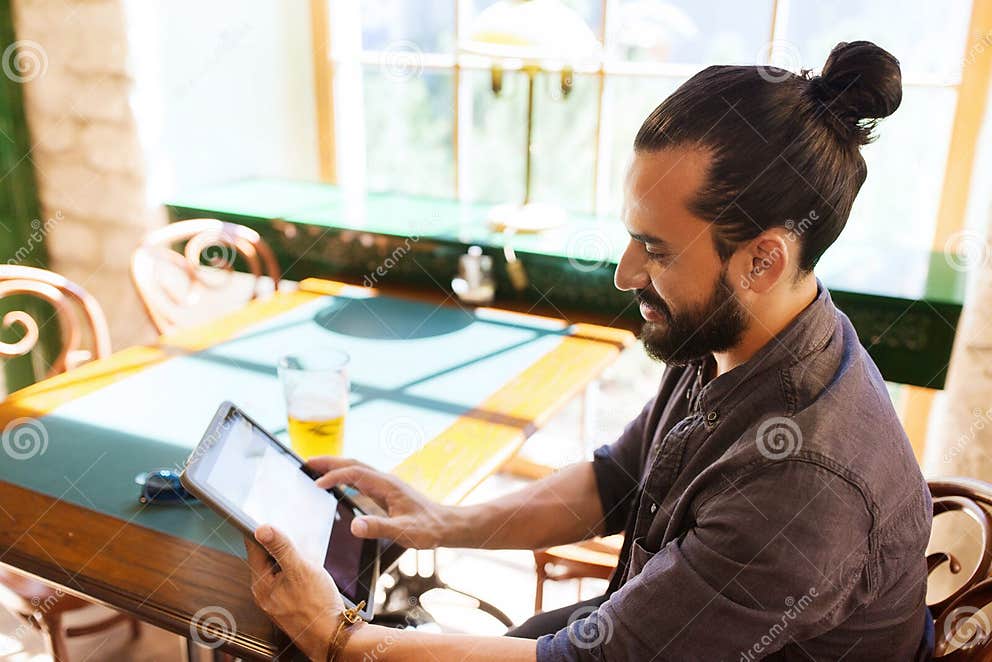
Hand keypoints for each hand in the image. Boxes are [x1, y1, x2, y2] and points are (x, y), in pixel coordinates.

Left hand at [245, 525, 341, 660]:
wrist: (333, 636)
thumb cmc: (316, 606)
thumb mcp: (299, 569)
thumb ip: (280, 547)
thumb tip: (261, 529)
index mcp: (260, 584)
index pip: (253, 549)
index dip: (261, 532)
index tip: (269, 517)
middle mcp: (264, 594)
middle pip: (267, 559)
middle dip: (279, 545)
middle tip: (293, 534)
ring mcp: (277, 601)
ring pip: (279, 570)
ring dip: (291, 559)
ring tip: (305, 554)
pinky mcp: (290, 605)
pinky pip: (289, 581)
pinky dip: (297, 572)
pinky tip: (311, 572)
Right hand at [309, 456, 451, 548]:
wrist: (446, 526)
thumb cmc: (428, 529)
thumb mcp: (403, 532)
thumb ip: (378, 528)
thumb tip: (353, 526)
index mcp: (387, 485)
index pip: (355, 474)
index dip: (334, 476)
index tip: (316, 484)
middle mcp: (385, 481)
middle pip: (353, 464)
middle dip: (329, 462)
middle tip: (306, 463)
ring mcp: (385, 485)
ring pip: (356, 469)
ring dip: (335, 467)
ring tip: (314, 469)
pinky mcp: (386, 493)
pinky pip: (360, 479)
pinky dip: (344, 476)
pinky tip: (337, 484)